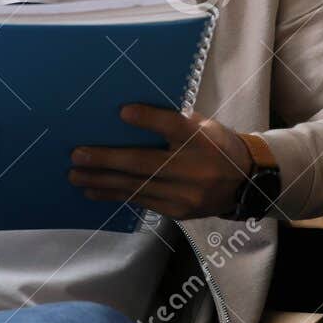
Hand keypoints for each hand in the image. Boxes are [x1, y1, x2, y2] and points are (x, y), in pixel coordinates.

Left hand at [69, 105, 252, 218]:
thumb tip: (130, 117)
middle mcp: (193, 167)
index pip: (174, 127)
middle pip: (145, 163)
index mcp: (201, 139)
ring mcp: (185, 194)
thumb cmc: (217, 145)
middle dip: (107, 160)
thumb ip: (175, 122)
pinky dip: (116, 195)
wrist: (246, 183)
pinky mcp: (178, 211)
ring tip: (76, 177)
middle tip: (78, 156)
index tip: (122, 111)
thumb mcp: (205, 126)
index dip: (149, 119)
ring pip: (137, 187)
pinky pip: (142, 201)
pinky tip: (95, 191)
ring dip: (102, 182)